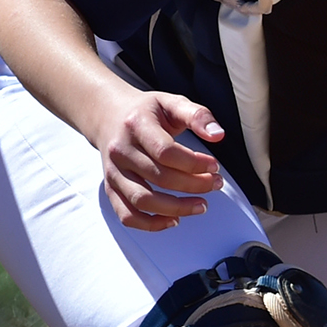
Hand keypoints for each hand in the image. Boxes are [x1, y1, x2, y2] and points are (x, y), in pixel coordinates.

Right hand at [91, 90, 225, 230]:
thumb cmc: (145, 111)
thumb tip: (218, 135)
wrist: (108, 116)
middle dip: (194, 185)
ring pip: (142, 201)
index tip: (214, 166)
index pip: (166, 152)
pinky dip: (151, 224)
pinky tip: (174, 220)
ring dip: (176, 208)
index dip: (194, 163)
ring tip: (201, 205)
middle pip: (159, 177)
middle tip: (216, 183)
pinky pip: (127, 215)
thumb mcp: (171, 102)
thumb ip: (197, 115)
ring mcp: (113, 172)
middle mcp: (121, 150)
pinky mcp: (110, 189)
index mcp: (136, 125)